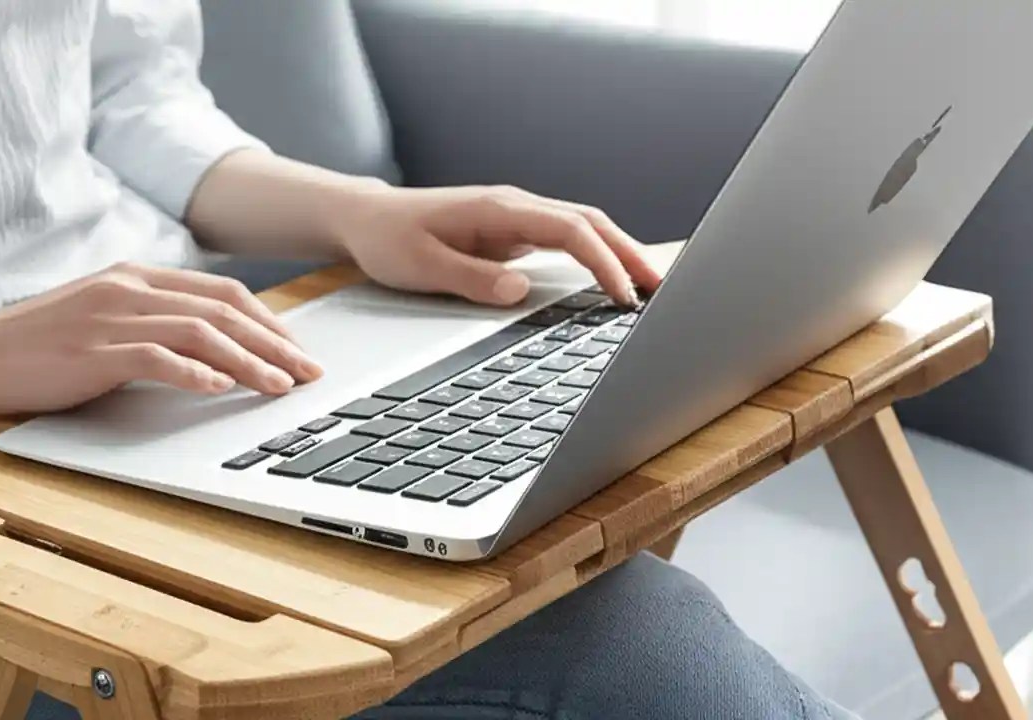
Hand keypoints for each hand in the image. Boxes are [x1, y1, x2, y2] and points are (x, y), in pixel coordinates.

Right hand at [0, 264, 321, 422]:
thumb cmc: (43, 345)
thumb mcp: (107, 319)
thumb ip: (158, 322)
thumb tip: (219, 350)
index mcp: (139, 276)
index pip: (224, 293)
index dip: (270, 321)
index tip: (298, 350)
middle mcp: (131, 288)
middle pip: (225, 311)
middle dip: (275, 342)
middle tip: (308, 373)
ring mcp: (112, 317)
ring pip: (201, 332)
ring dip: (250, 361)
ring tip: (280, 386)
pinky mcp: (93, 351)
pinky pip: (156, 357)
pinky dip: (194, 373)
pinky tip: (220, 389)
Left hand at [335, 185, 663, 306]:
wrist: (367, 220)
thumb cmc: (389, 240)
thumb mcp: (420, 265)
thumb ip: (470, 278)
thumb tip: (519, 290)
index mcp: (498, 209)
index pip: (570, 229)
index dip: (603, 261)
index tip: (623, 294)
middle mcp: (515, 208)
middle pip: (591, 222)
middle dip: (631, 253)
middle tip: (664, 290)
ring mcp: (518, 219)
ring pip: (585, 228)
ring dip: (620, 254)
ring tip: (652, 289)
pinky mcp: (515, 235)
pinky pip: (569, 241)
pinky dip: (599, 257)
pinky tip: (614, 281)